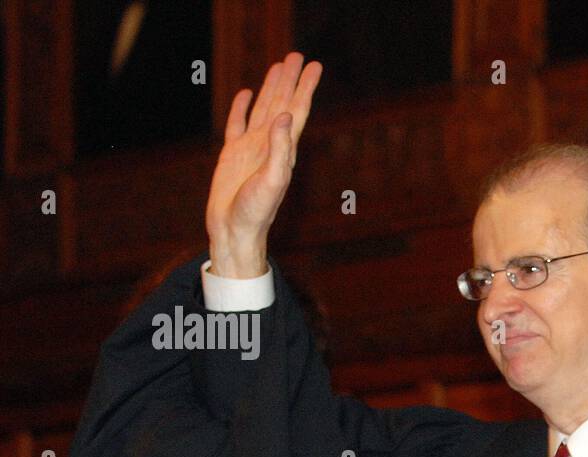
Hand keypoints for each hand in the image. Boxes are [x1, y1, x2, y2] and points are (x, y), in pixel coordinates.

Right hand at [205, 52, 321, 277]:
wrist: (234, 230)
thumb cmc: (256, 211)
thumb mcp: (272, 180)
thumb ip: (280, 149)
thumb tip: (286, 115)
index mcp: (283, 150)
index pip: (297, 110)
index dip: (305, 88)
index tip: (314, 66)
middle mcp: (270, 145)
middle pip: (282, 104)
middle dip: (290, 80)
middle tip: (297, 56)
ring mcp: (251, 148)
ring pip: (262, 109)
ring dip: (271, 88)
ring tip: (278, 66)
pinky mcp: (232, 154)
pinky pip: (238, 123)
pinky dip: (242, 106)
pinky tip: (247, 93)